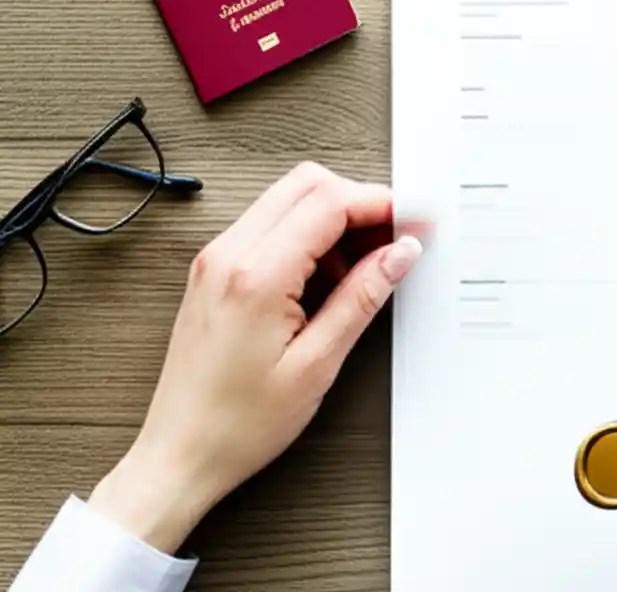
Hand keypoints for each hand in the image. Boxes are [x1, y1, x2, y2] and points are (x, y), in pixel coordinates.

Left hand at [88, 162, 423, 552]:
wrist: (180, 454)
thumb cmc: (238, 424)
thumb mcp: (317, 363)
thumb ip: (362, 298)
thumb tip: (399, 254)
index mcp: (254, 276)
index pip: (329, 202)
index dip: (382, 204)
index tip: (414, 222)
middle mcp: (228, 255)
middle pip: (307, 184)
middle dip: (360, 201)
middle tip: (396, 239)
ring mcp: (216, 260)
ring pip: (288, 199)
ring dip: (335, 218)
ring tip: (366, 268)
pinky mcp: (214, 272)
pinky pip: (270, 227)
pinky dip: (309, 237)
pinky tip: (330, 280)